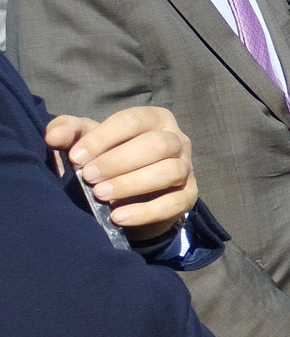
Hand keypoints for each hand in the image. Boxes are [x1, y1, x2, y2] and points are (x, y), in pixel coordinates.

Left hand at [47, 107, 198, 240]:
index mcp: (155, 118)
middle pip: (157, 145)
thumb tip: (54, 136)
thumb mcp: (88, 142)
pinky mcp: (188, 196)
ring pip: (169, 171)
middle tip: (88, 177)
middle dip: (119, 162)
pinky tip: (118, 217)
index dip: (103, 138)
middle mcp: (177, 140)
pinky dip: (145, 212)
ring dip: (132, 184)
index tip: (76, 157)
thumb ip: (69, 132)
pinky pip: (173, 203)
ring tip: (100, 195)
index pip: (132, 121)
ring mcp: (187, 168)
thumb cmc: (107, 158)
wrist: (129, 194)